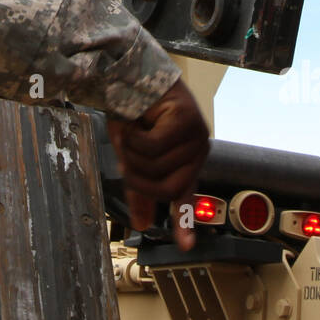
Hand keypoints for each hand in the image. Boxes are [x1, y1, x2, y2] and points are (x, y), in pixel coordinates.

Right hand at [106, 78, 209, 251]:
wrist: (128, 73)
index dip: (184, 222)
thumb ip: (140, 190)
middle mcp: (196, 151)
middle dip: (137, 176)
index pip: (186, 196)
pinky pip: (153, 147)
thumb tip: (142, 224)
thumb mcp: (132, 156)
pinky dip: (134, 137)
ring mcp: (196, 136)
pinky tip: (134, 122)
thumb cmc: (133, 112)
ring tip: (130, 131)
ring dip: (131, 151)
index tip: (186, 246)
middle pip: (165, 187)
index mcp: (184, 161)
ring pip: (156, 166)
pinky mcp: (188, 121)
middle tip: (124, 156)